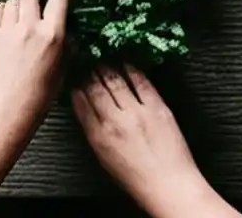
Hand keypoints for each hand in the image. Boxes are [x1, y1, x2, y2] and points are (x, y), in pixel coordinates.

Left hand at [0, 0, 70, 148]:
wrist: (4, 112)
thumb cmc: (36, 98)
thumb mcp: (61, 73)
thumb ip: (65, 48)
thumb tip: (66, 34)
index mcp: (52, 36)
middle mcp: (30, 28)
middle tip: (35, 8)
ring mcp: (7, 30)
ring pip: (13, 2)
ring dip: (18, 7)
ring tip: (19, 20)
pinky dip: (2, 12)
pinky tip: (5, 23)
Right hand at [73, 66, 240, 217]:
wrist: (168, 184)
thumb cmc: (137, 177)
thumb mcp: (104, 157)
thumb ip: (93, 130)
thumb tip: (86, 108)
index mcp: (99, 137)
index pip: (80, 102)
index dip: (75, 85)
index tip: (73, 75)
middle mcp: (115, 122)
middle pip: (95, 87)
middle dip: (88, 70)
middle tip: (86, 58)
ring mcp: (137, 112)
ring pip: (115, 80)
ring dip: (106, 65)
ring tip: (102, 56)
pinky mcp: (157, 107)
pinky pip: (141, 81)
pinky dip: (131, 68)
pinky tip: (126, 61)